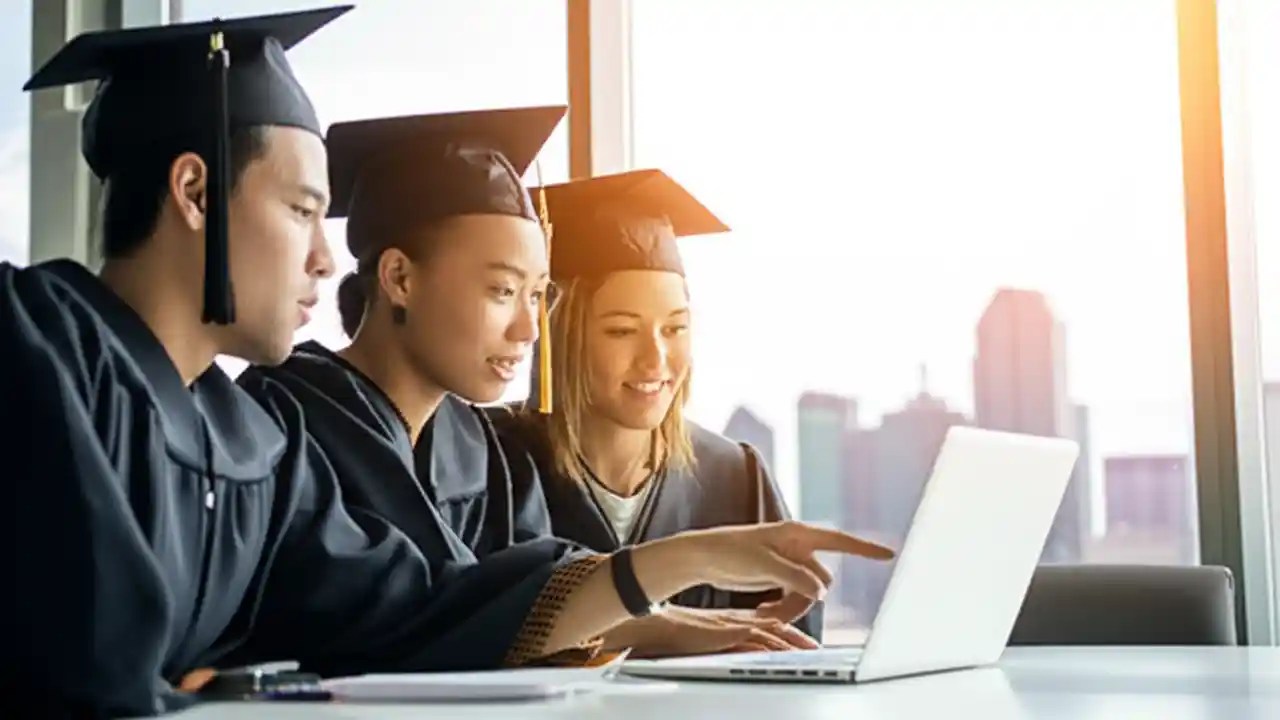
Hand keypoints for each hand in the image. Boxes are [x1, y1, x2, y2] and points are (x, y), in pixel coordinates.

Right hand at [605, 605, 818, 657]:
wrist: (658, 623)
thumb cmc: (677, 630)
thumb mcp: (706, 632)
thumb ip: (723, 638)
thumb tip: (730, 647)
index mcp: (734, 619)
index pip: (769, 623)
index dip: (788, 633)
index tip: (804, 642)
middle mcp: (738, 622)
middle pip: (777, 628)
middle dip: (798, 640)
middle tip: (816, 650)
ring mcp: (734, 628)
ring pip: (772, 635)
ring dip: (793, 646)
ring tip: (811, 654)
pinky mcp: (728, 635)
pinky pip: (758, 644)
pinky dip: (775, 650)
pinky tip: (786, 657)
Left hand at [667, 521, 893, 602]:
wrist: (704, 557)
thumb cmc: (730, 551)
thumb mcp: (764, 565)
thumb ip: (796, 577)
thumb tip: (821, 592)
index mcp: (798, 534)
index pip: (839, 541)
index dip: (865, 549)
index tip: (889, 554)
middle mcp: (797, 546)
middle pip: (820, 580)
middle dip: (804, 600)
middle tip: (776, 615)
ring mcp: (788, 561)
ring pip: (807, 593)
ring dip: (791, 608)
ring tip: (764, 615)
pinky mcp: (778, 575)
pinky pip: (794, 596)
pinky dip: (782, 608)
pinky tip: (762, 612)